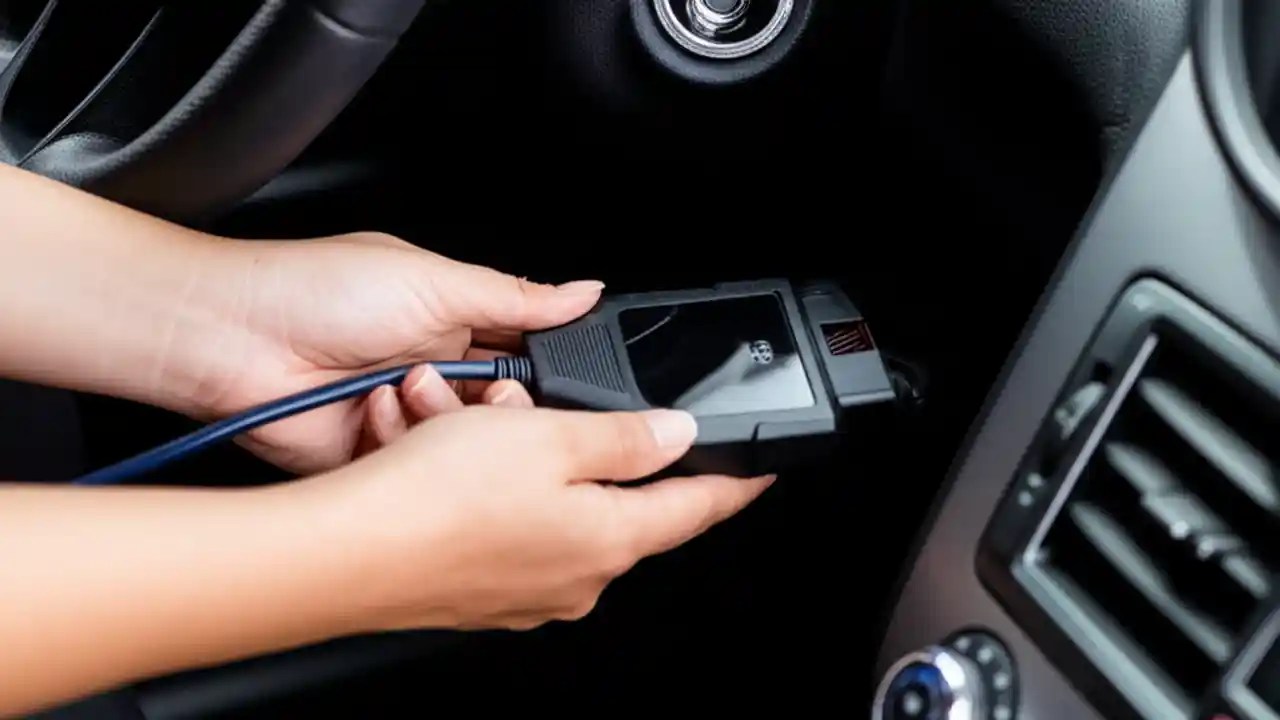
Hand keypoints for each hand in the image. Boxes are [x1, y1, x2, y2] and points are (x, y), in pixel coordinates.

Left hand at [192, 233, 602, 472]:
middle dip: (498, 407)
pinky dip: (404, 450)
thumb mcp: (430, 280)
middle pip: (503, 412)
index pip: (528, 356)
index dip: (547, 375)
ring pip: (465, 449)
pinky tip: (378, 418)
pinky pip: (417, 474)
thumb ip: (514, 296)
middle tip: (481, 389)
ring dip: (444, 424)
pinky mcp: (374, 460)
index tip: (559, 385)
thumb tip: (583, 290)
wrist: (228, 336)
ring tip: (410, 392)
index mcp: (455, 323)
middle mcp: (436, 374)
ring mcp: (404, 420)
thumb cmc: (312, 290)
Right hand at [314, 397, 774, 631]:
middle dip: (583, 443)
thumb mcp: (550, 437)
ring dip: (522, 459)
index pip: (698, 508)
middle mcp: (577, 578)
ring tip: (469, 424)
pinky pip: (504, 527)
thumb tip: (676, 436)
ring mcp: (527, 594)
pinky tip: (446, 459)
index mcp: (609, 539)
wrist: (343, 554)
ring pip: (549, 507)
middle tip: (535, 406)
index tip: (759, 468)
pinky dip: (486, 489)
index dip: (734, 481)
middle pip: (613, 500)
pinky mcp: (480, 595)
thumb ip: (624, 437)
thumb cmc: (439, 497)